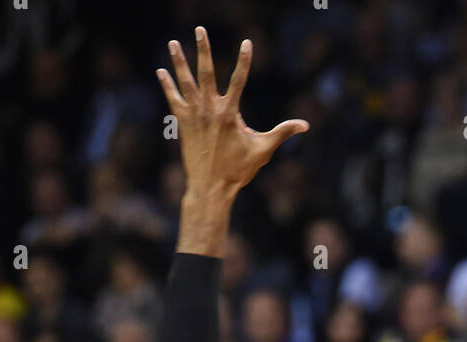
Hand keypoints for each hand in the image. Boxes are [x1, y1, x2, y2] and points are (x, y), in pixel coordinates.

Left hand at [157, 28, 307, 201]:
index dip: (244, 60)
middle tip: (200, 30)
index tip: (247, 42)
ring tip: (172, 43)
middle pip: (206, 72)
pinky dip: (167, 85)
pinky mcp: (182, 123)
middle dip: (203, 50)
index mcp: (230, 113)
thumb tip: (305, 125)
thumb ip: (282, 133)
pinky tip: (161, 71)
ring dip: (179, 61)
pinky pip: (173, 99)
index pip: (239, 79)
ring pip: (185, 82)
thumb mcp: (263, 150)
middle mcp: (210, 109)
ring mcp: (194, 115)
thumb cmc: (239, 170)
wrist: (211, 187)